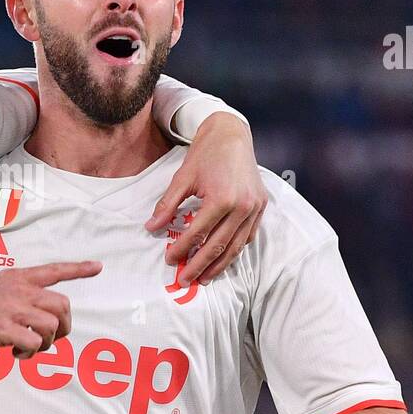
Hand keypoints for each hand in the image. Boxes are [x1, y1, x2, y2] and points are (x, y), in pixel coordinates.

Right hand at [0, 261, 101, 358]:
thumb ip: (18, 294)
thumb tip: (40, 312)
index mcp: (16, 278)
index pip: (53, 270)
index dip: (78, 269)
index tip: (97, 267)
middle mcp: (17, 290)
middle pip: (62, 305)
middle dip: (64, 326)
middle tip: (52, 338)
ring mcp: (11, 308)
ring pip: (51, 325)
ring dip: (46, 343)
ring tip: (29, 348)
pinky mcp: (3, 329)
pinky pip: (34, 343)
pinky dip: (30, 354)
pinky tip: (16, 354)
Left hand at [146, 113, 265, 283]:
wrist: (231, 134)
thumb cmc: (206, 154)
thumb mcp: (182, 178)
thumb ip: (167, 205)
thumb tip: (151, 227)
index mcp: (222, 199)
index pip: (198, 233)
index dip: (182, 249)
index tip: (170, 260)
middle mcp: (242, 207)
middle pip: (218, 246)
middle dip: (200, 265)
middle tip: (186, 279)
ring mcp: (254, 208)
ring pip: (236, 246)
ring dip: (220, 265)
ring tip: (205, 277)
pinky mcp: (261, 206)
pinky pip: (248, 236)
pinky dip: (235, 249)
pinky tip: (224, 258)